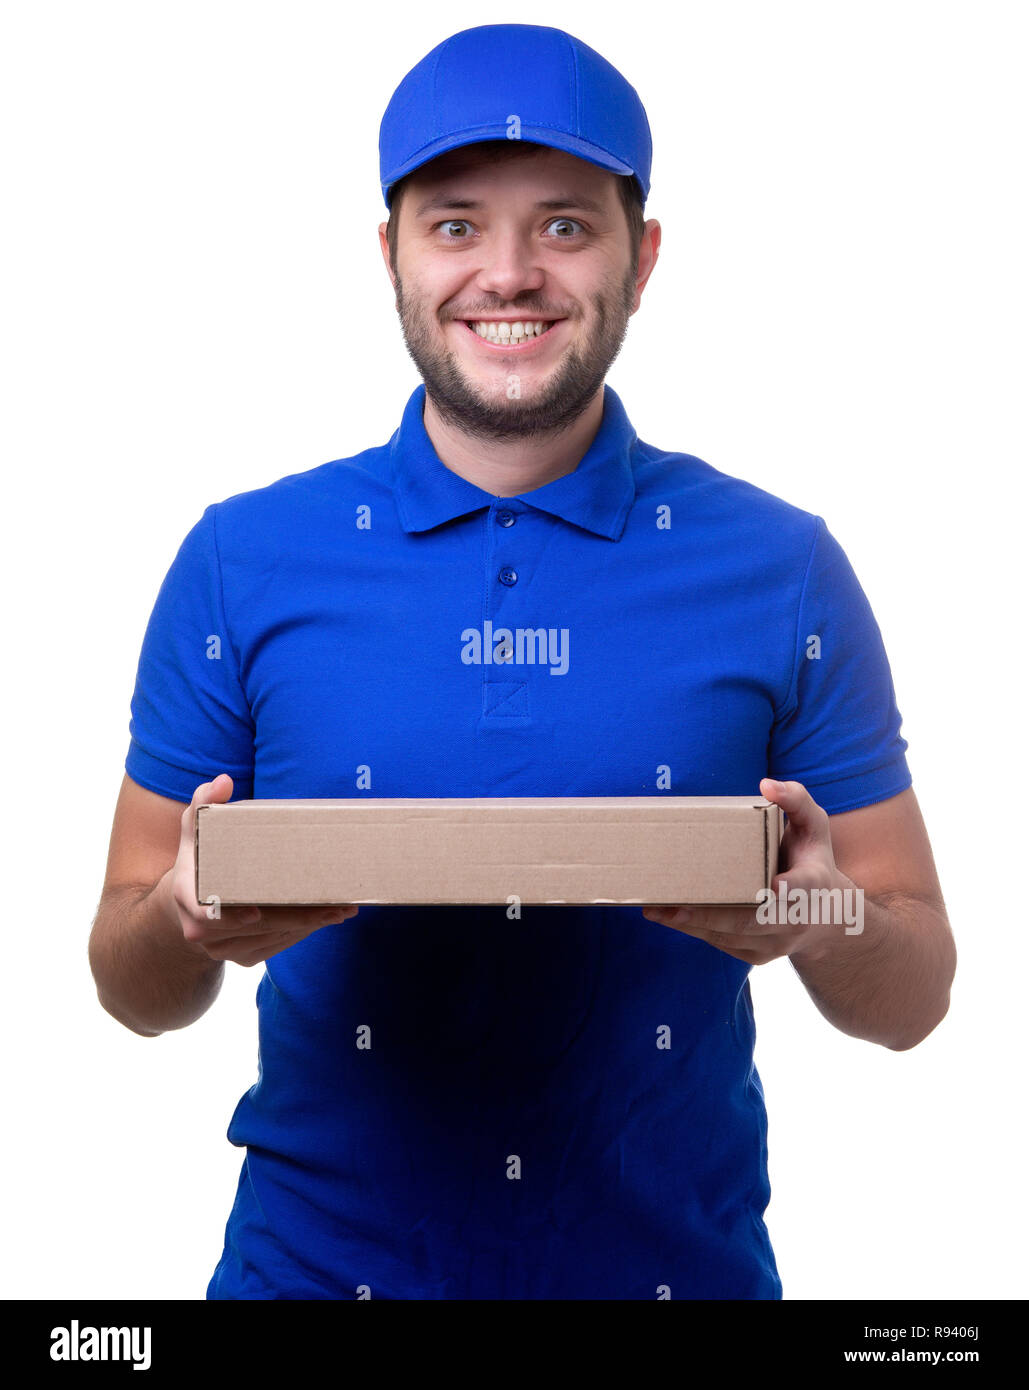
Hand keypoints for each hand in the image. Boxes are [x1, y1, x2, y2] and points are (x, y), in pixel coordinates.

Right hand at [155, 773, 359, 966]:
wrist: (187, 903)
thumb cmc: (197, 858)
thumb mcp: (195, 829)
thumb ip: (205, 804)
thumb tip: (223, 781)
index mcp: (188, 898)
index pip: (206, 913)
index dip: (231, 915)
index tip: (256, 912)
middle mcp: (202, 931)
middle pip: (256, 927)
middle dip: (299, 916)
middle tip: (337, 905)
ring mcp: (222, 949)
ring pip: (272, 938)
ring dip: (308, 925)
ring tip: (341, 909)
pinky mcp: (242, 958)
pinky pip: (276, 948)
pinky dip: (301, 933)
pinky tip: (325, 919)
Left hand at [641, 778, 852, 964]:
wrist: (827, 917)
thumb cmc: (811, 859)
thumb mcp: (814, 825)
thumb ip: (796, 799)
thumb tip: (766, 784)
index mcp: (813, 884)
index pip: (803, 887)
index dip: (790, 889)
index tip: (774, 887)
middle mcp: (796, 920)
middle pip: (753, 921)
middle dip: (711, 915)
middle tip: (673, 906)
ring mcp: (776, 944)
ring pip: (730, 936)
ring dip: (691, 924)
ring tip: (655, 909)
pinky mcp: (756, 956)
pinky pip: (721, 944)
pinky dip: (694, 930)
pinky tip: (667, 915)